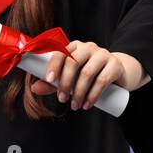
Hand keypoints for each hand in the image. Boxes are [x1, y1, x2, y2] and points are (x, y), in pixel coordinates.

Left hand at [30, 41, 144, 110]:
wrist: (118, 72)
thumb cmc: (89, 74)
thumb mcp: (71, 77)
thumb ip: (53, 83)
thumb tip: (34, 88)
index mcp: (75, 47)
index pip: (61, 51)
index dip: (54, 65)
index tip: (49, 80)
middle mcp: (88, 47)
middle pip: (74, 62)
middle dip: (65, 83)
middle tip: (62, 100)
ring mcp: (103, 54)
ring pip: (87, 72)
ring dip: (79, 92)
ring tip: (75, 106)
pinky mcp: (115, 65)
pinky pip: (102, 79)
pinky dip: (93, 94)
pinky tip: (88, 104)